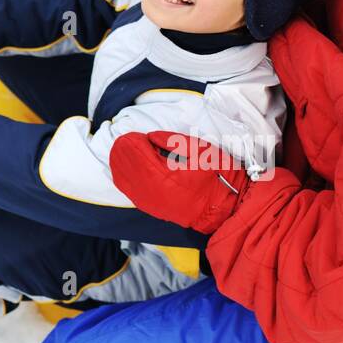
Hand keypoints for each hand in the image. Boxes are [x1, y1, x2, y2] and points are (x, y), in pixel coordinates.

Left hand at [109, 131, 250, 232]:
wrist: (224, 208)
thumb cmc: (217, 176)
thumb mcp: (200, 150)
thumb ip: (173, 141)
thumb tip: (151, 137)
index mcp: (166, 176)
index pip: (140, 156)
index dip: (133, 143)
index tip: (131, 134)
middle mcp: (154, 192)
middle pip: (129, 168)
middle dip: (123, 152)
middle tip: (121, 140)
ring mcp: (152, 203)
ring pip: (126, 182)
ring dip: (120, 165)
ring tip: (118, 152)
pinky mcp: (153, 209)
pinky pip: (132, 193)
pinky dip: (123, 180)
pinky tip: (120, 171)